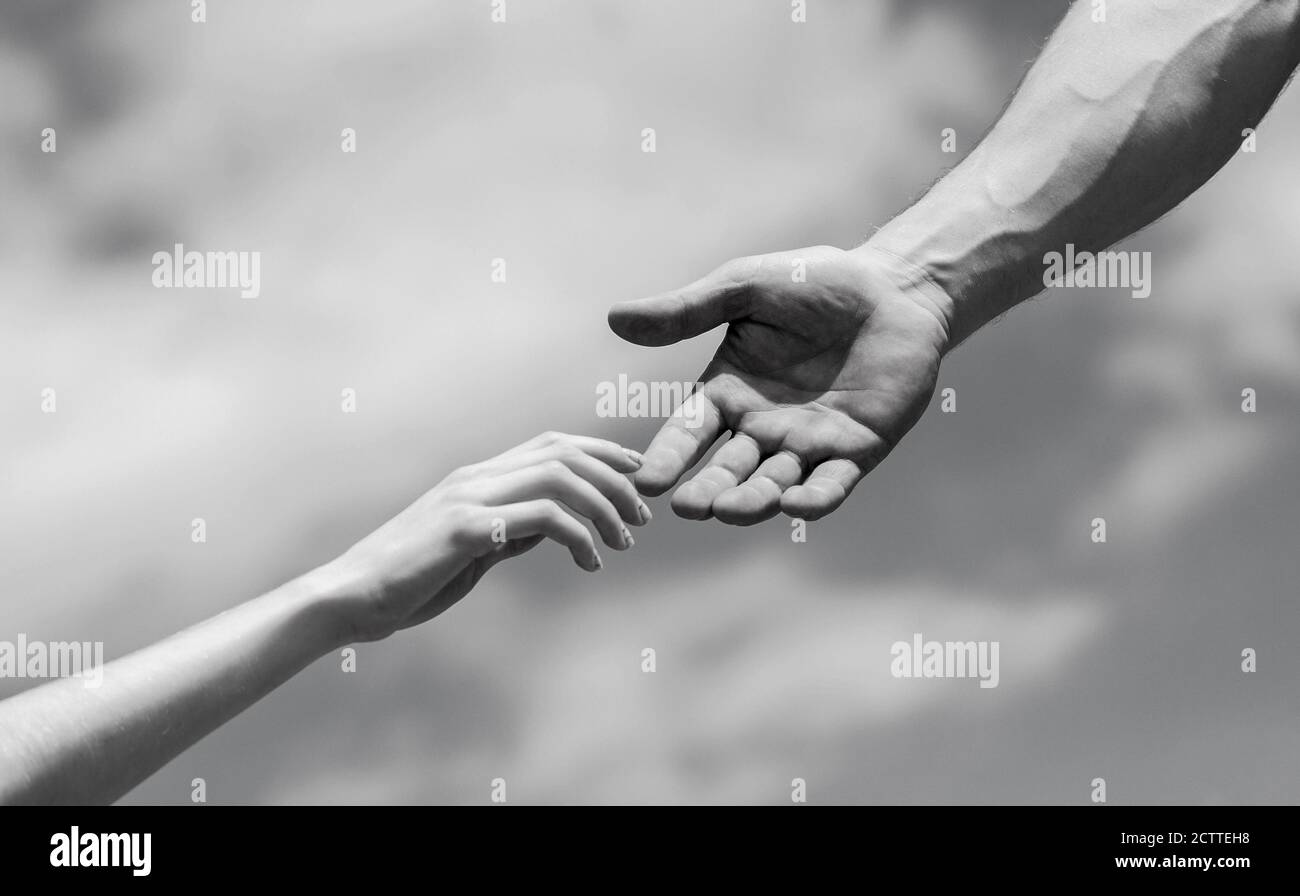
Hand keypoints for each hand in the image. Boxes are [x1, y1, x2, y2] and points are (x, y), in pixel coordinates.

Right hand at [324, 432, 649, 640]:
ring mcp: (469, 497)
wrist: (348, 597)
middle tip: (642, 515)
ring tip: (624, 542)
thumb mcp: (469, 553)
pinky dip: (578, 535)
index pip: (550, 444)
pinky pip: (543, 517)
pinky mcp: (466, 528)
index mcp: (475, 478)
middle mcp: (475, 477)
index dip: (600, 451)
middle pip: (564, 452)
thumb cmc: (406, 581)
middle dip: (614, 478)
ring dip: (604, 506)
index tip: (636, 472)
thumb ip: (507, 533)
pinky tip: (590, 562)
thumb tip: (548, 530)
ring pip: (560, 477)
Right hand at [607, 244, 953, 524]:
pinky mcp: (855, 451)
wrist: (894, 287)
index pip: (689, 432)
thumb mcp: (743, 288)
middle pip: (727, 470)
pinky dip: (814, 499)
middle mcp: (762, 426)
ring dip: (752, 501)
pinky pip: (830, 484)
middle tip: (690, 506)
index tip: (646, 482)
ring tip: (730, 509)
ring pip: (773, 484)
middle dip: (708, 490)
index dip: (668, 457)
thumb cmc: (814, 281)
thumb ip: (686, 310)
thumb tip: (615, 319)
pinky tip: (796, 505)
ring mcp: (808, 443)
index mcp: (728, 391)